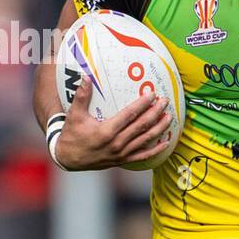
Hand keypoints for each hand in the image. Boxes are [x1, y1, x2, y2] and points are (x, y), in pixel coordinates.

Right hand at [54, 76, 172, 169]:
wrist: (69, 159)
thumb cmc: (72, 135)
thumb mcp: (74, 115)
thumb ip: (82, 96)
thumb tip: (86, 77)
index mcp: (106, 131)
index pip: (129, 115)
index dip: (142, 104)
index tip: (152, 94)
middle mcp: (117, 143)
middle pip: (141, 126)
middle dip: (155, 112)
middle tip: (165, 101)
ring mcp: (122, 154)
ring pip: (145, 140)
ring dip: (159, 128)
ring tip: (169, 117)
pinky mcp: (123, 161)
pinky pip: (143, 156)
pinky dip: (156, 150)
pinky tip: (166, 142)